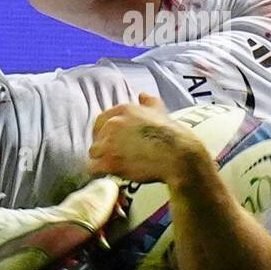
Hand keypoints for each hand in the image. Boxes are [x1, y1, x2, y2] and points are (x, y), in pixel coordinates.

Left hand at [88, 94, 202, 183]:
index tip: (112, 142)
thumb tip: (143, 95)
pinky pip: (93, 168)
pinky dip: (100, 173)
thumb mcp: (161, 111)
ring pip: (94, 153)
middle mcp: (113, 124)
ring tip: (115, 167)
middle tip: (116, 156)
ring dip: (102, 160)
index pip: (100, 121)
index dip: (104, 133)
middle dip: (104, 147)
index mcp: (123, 110)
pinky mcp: (109, 162)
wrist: (177, 155)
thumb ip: (149, 102)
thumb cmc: (172, 135)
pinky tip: (111, 174)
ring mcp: (109, 143)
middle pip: (96, 137)